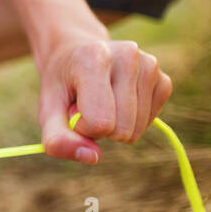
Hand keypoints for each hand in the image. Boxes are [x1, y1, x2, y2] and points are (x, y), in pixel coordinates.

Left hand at [37, 36, 172, 162]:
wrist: (78, 54)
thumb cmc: (62, 85)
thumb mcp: (47, 111)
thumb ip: (58, 139)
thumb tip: (92, 157)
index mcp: (94, 58)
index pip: (100, 123)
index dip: (82, 128)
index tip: (73, 109)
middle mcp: (128, 56)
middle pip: (121, 130)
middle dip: (100, 129)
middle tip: (87, 104)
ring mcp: (150, 66)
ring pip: (137, 130)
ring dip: (115, 125)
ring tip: (101, 99)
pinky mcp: (163, 79)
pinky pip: (149, 122)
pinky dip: (132, 120)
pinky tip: (119, 99)